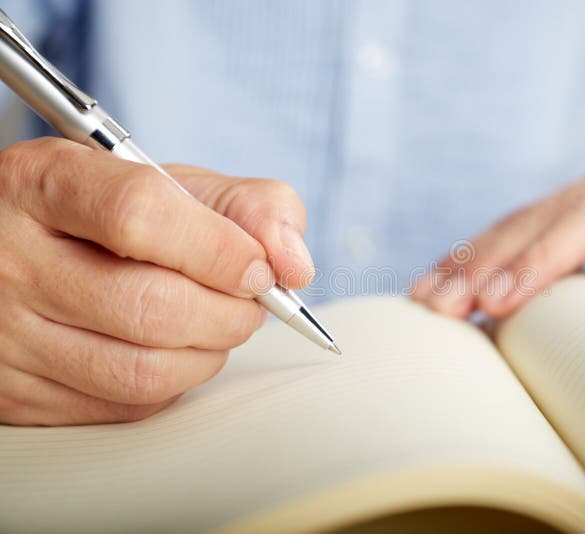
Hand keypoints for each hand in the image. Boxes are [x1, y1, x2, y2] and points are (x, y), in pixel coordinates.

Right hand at [0, 138, 311, 425]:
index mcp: (45, 183)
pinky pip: (125, 405)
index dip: (219, 249)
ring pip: (142, 370)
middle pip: (150, 306)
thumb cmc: (112, 215)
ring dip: (210, 354)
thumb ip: (250, 206)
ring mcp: (5, 333)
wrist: (28, 250)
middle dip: (230, 313)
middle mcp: (10, 258)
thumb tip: (293, 262)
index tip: (257, 267)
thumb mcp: (174, 184)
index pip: (139, 215)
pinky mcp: (15, 393)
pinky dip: (175, 384)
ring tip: (219, 324)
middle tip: (249, 300)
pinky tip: (176, 350)